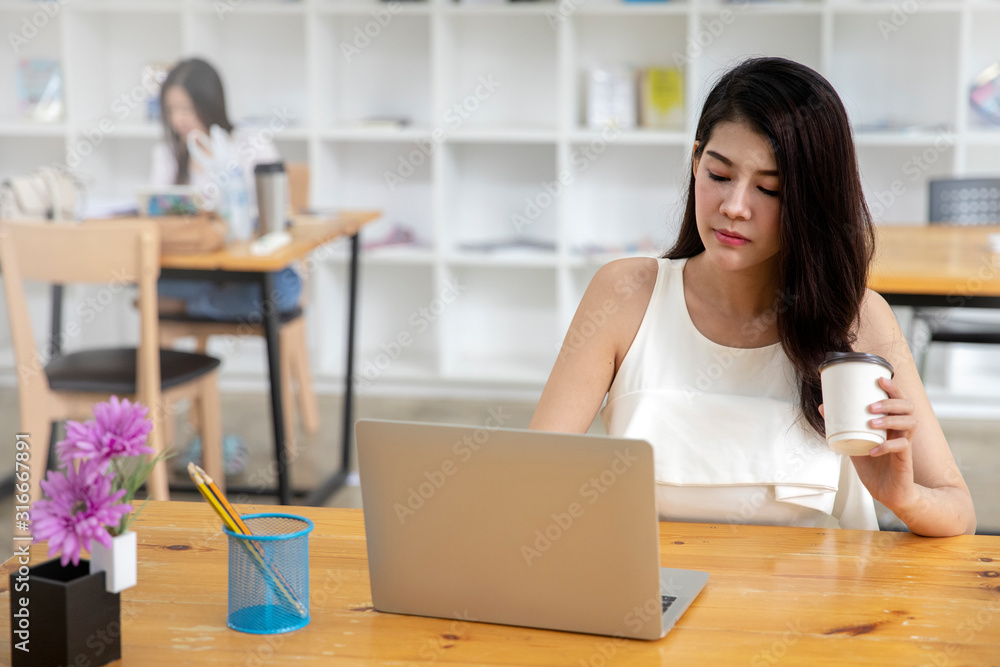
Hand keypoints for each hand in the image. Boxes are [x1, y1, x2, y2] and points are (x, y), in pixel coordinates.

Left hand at [819, 377, 919, 512]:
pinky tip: (872, 450)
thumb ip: (843, 427)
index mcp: (893, 425)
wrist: (888, 494)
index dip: (893, 388)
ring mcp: (905, 446)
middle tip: (871, 406)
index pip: (900, 401)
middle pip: (909, 408)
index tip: (879, 378)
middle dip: (891, 402)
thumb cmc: (874, 467)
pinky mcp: (905, 461)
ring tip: (871, 422)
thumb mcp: (854, 443)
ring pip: (910, 424)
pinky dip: (886, 446)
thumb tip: (824, 407)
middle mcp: (902, 432)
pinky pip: (902, 448)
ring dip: (890, 420)